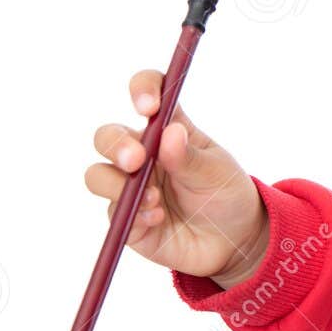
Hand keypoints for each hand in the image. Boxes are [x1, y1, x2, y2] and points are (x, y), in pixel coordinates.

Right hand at [85, 69, 268, 287]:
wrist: (234, 242)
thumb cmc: (226, 196)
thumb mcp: (217, 173)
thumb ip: (190, 157)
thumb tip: (170, 131)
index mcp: (169, 130)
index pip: (149, 93)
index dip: (142, 89)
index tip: (148, 106)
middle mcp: (144, 154)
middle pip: (107, 136)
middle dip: (115, 145)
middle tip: (137, 160)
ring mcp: (130, 187)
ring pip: (97, 175)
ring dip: (120, 185)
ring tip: (155, 200)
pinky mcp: (127, 218)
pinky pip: (113, 212)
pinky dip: (134, 215)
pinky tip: (158, 219)